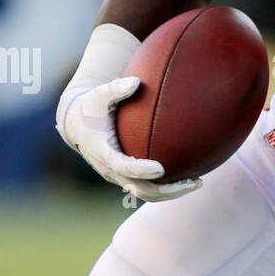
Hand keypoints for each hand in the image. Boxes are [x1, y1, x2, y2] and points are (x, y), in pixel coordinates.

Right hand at [57, 76, 201, 201]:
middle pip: (140, 189)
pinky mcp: (125, 177)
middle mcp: (110, 169)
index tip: (161, 168)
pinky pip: (147, 188)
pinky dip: (167, 187)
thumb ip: (116, 88)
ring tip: (197, 182)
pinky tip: (189, 177)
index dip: (141, 170)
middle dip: (167, 190)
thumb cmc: (92, 106)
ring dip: (172, 192)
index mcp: (103, 151)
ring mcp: (118, 176)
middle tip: (194, 182)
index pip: (122, 166)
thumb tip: (136, 81)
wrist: (77, 124)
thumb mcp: (99, 95)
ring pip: (146, 193)